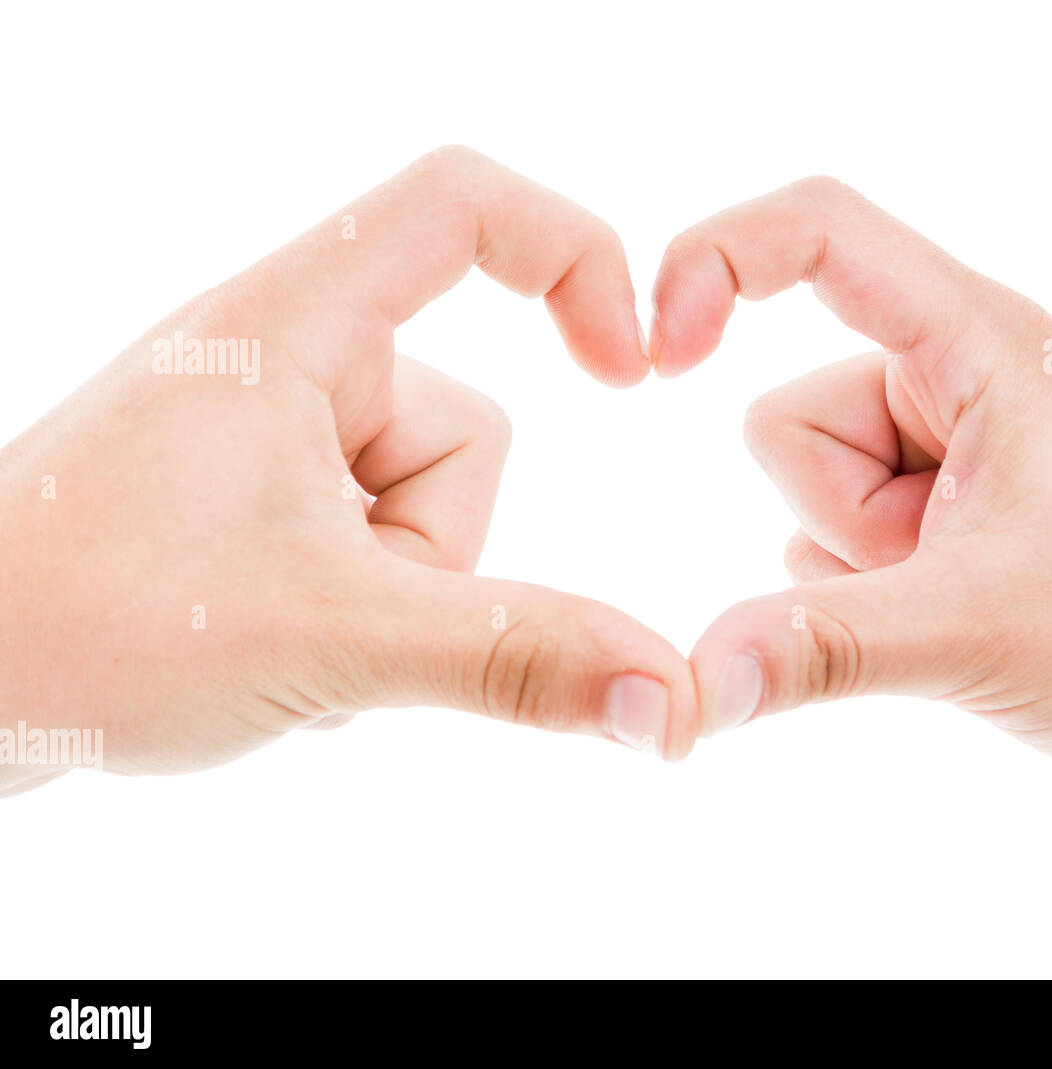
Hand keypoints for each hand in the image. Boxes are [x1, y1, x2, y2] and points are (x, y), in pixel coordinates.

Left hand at [0, 147, 698, 794]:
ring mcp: (274, 440)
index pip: (462, 207)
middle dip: (437, 548)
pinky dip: (365, 616)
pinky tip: (283, 659)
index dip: (576, 257)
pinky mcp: (263, 507)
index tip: (632, 371)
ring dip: (398, 597)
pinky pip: (381, 547)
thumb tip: (669, 697)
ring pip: (429, 508)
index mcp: (292, 324)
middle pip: (467, 427)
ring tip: (294, 642)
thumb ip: (516, 657)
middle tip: (337, 610)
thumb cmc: (85, 625)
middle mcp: (286, 361)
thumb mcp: (334, 635)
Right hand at [651, 176, 1051, 807]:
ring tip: (962, 584)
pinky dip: (865, 586)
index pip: (817, 234)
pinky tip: (952, 604)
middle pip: (783, 417)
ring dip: (855, 559)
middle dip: (836, 511)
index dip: (713, 262)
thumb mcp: (974, 628)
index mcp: (973, 340)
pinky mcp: (933, 503)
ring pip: (802, 488)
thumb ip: (819, 649)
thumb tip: (689, 684)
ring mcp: (937, 443)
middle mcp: (948, 373)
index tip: (661, 357)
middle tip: (942, 559)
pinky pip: (826, 537)